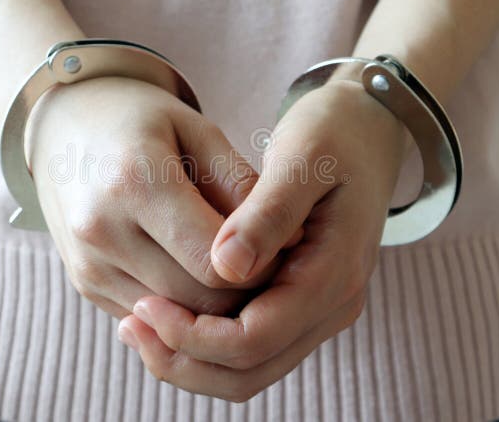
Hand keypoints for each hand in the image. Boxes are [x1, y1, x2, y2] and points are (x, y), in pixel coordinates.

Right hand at [28, 76, 288, 318]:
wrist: (66, 126)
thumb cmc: (143, 122)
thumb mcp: (199, 131)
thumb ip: (241, 186)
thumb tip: (287, 243)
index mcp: (135, 183)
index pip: (216, 264)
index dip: (262, 266)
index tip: (281, 246)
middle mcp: (102, 231)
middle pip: (197, 301)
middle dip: (243, 292)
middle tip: (266, 262)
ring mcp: (87, 265)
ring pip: (174, 320)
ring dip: (213, 306)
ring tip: (233, 263)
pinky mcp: (84, 285)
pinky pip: (150, 319)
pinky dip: (180, 305)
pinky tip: (193, 268)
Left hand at [118, 79, 407, 400]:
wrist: (367, 128)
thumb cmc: (334, 132)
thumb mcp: (304, 157)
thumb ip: (268, 213)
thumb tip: (226, 267)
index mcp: (334, 273)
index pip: (256, 338)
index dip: (194, 334)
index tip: (145, 304)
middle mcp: (331, 303)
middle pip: (249, 370)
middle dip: (184, 359)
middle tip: (130, 325)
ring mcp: (317, 307)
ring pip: (246, 370)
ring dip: (190, 359)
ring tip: (137, 326)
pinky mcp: (299, 300)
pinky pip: (248, 346)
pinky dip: (203, 342)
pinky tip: (163, 313)